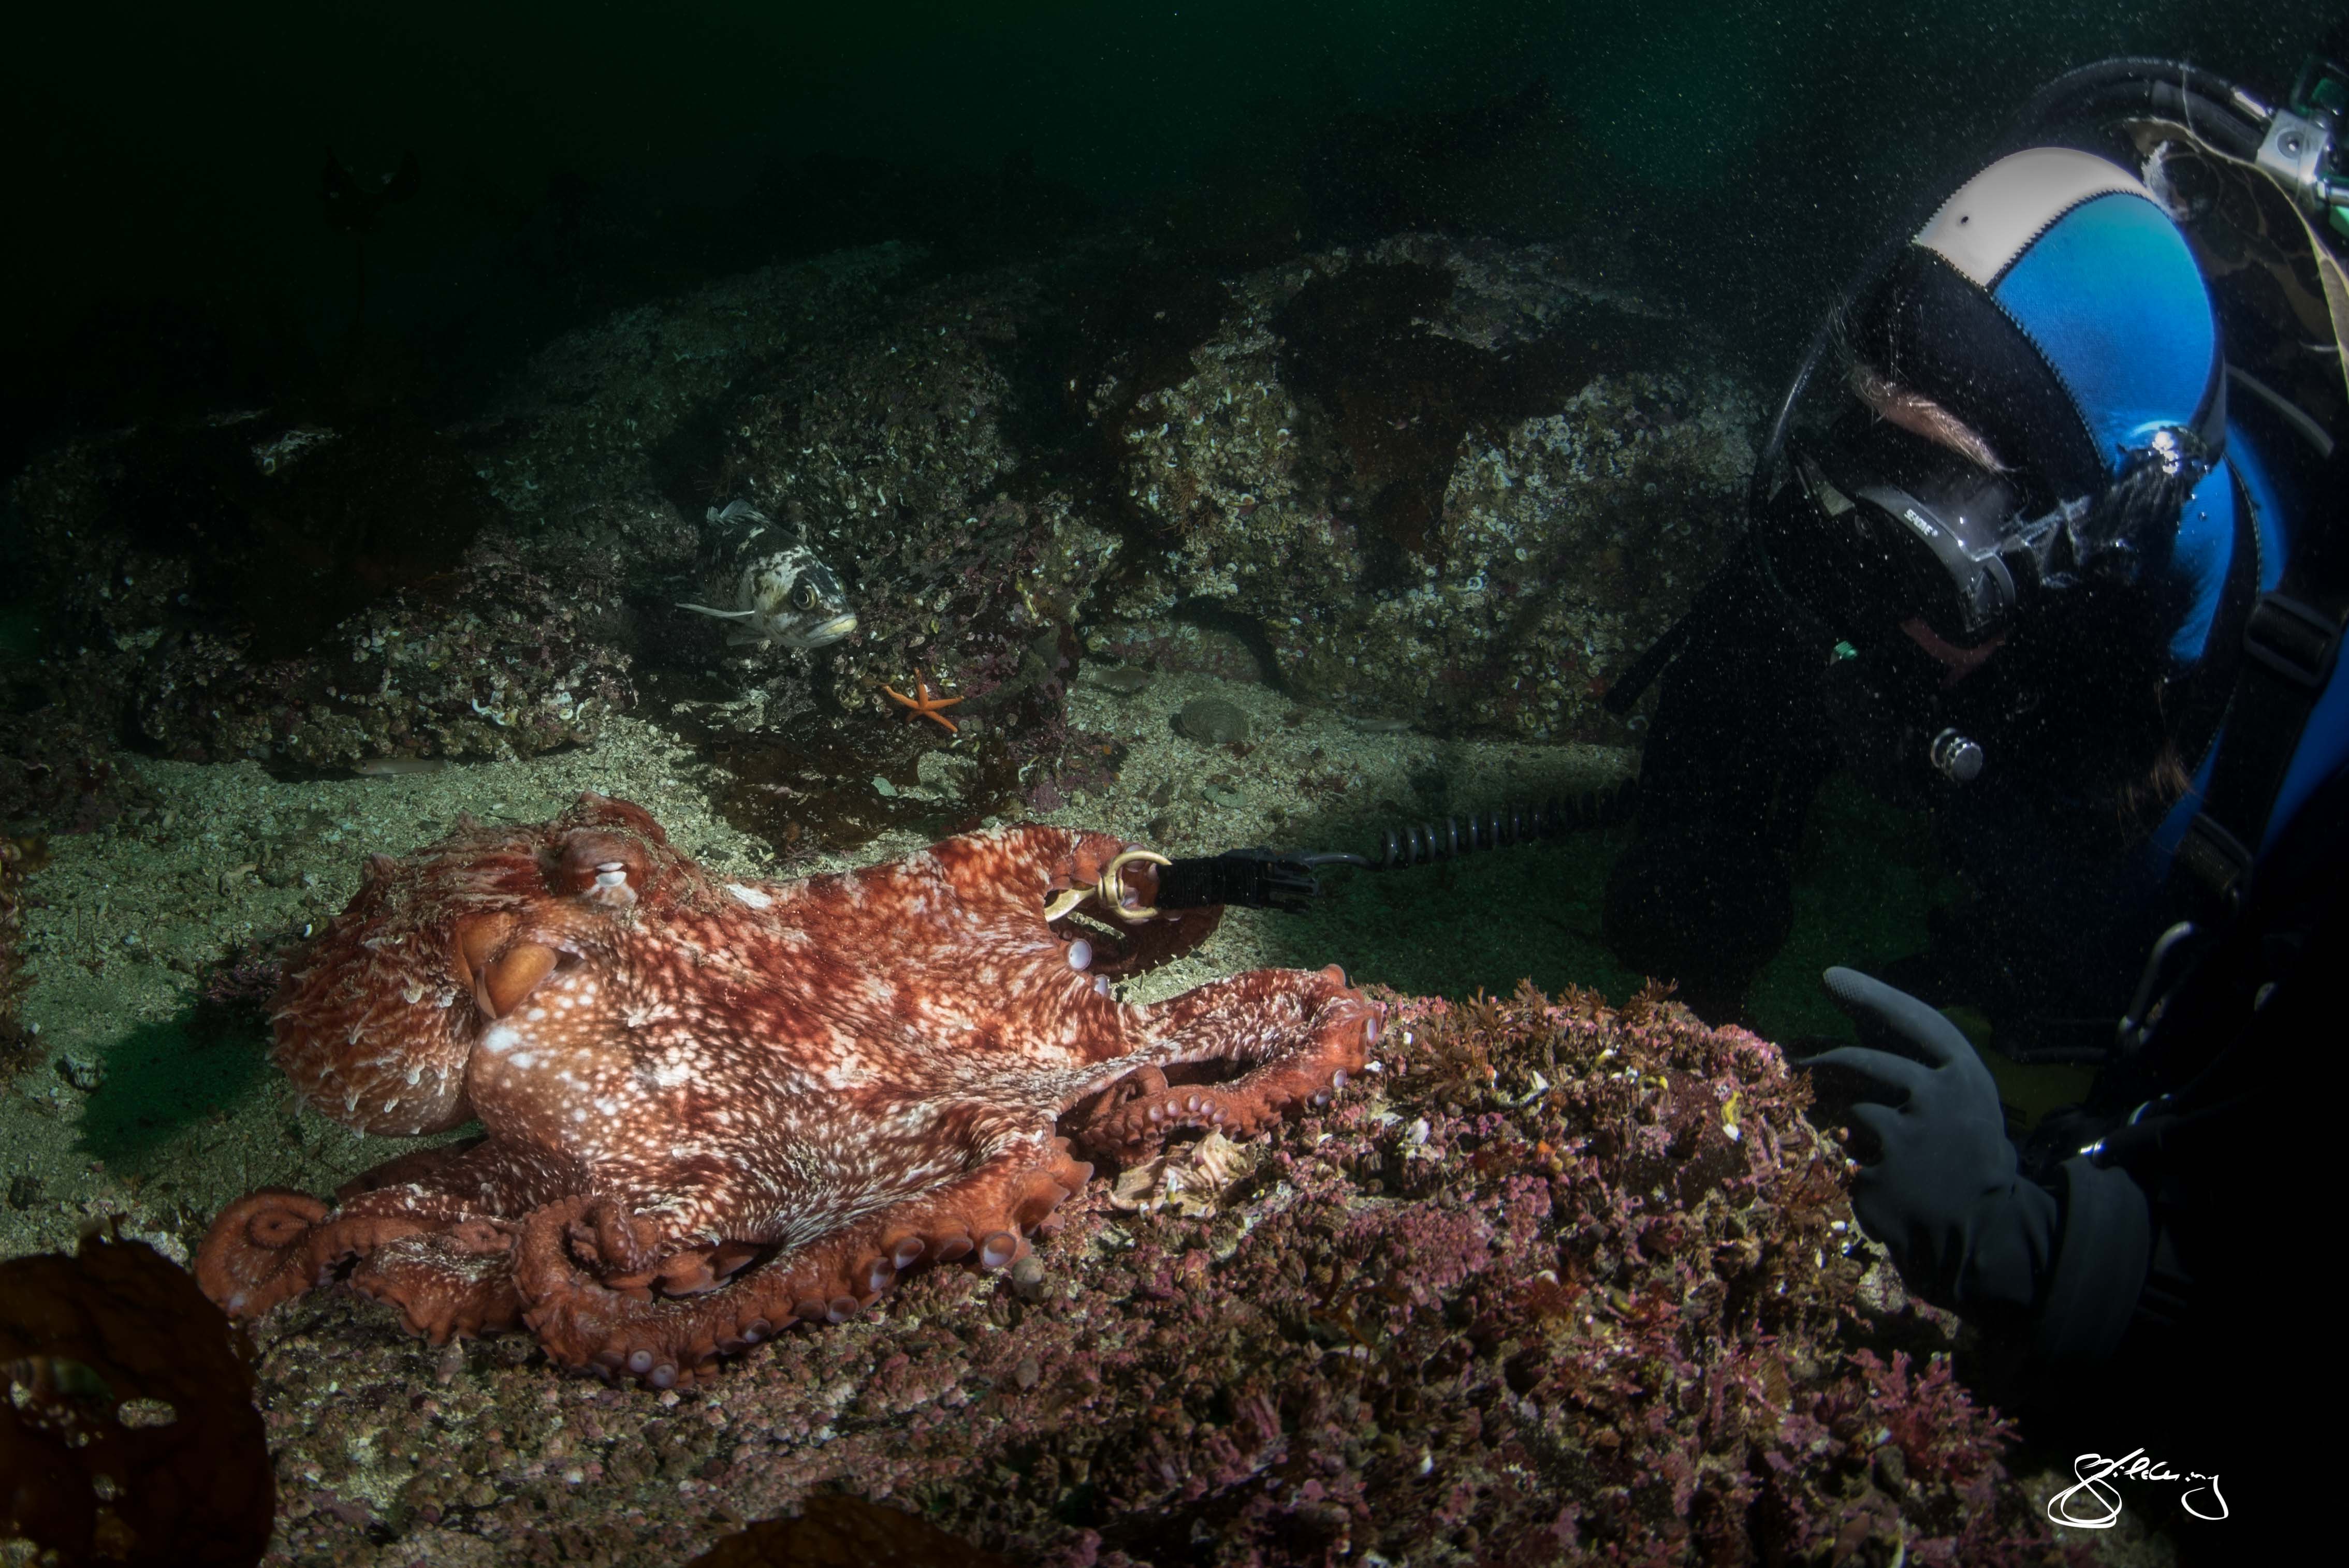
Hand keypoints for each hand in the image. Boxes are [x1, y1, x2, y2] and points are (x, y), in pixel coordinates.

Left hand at [1796, 967, 2055, 1315]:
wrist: (1985, 1238)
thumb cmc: (1972, 1165)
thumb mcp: (1965, 1109)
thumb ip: (1924, 1075)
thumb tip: (1858, 1039)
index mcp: (1966, 1077)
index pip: (1916, 1020)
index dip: (1872, 995)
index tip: (1829, 976)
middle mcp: (1937, 1098)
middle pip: (1863, 1061)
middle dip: (1827, 1058)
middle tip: (1801, 1058)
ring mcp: (1904, 1137)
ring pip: (1855, 1113)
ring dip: (1862, 1130)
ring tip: (1898, 1156)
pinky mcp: (1877, 1174)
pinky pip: (1854, 1159)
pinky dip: (1865, 1170)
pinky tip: (1895, 1190)